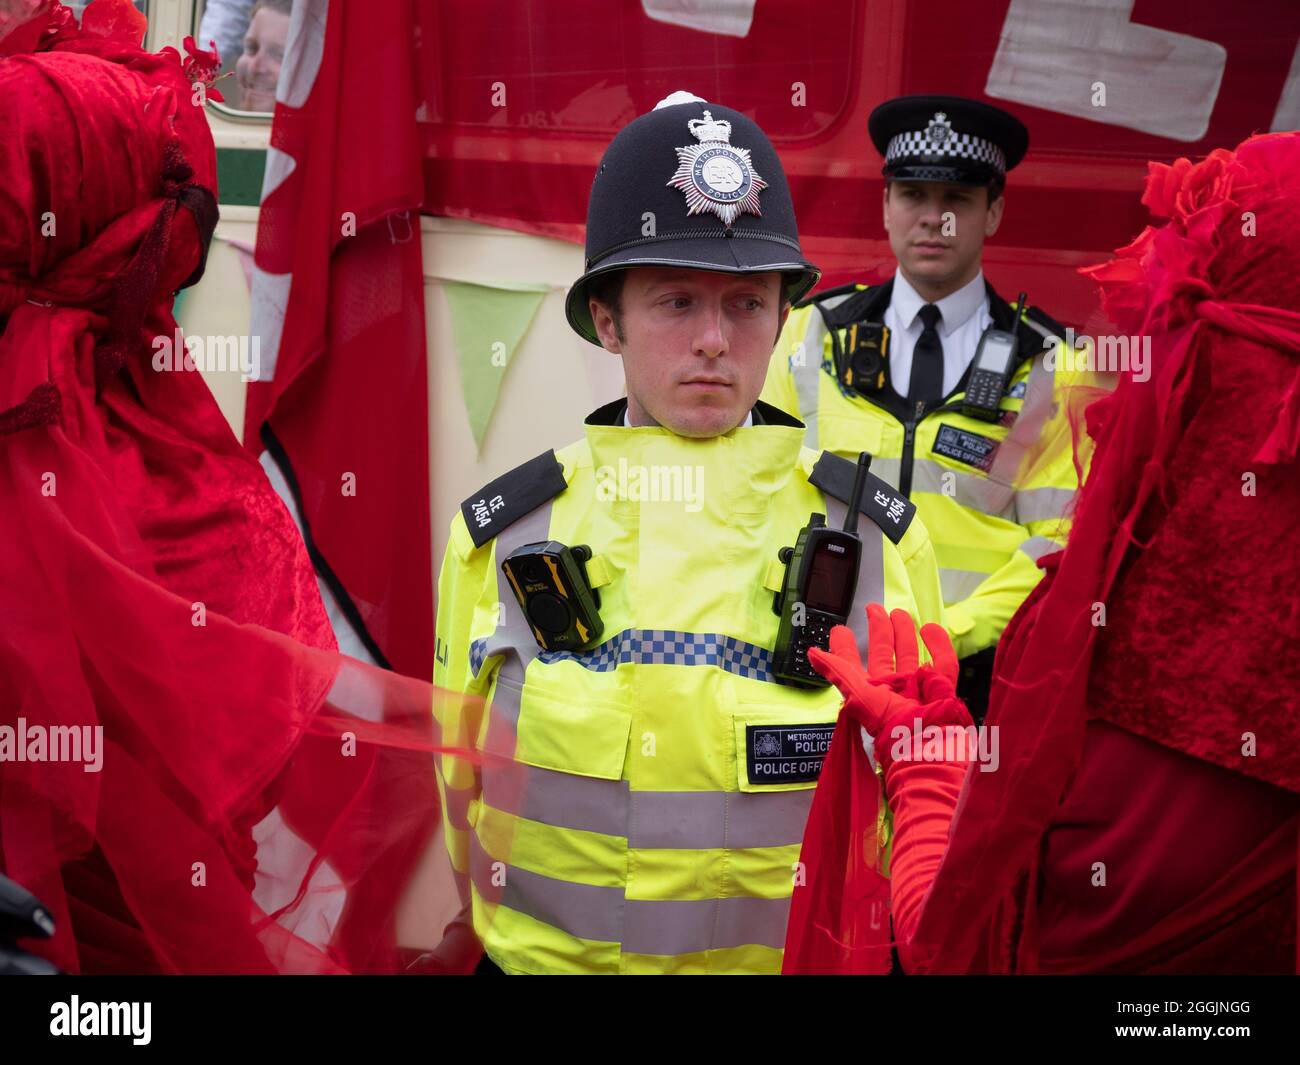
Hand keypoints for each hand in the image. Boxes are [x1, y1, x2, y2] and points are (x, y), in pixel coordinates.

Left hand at [807, 603, 958, 741]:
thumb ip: (837, 670)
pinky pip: (942, 663)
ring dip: (904, 634)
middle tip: (874, 609)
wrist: (926, 740)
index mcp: (869, 691)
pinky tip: (930, 629)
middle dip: (879, 632)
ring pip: (910, 654)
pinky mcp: (941, 687)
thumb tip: (811, 653)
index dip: (844, 648)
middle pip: (884, 654)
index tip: (839, 630)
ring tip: (900, 613)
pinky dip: (939, 645)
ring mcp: (917, 686)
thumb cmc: (889, 721)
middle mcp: (892, 688)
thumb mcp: (858, 693)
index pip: (852, 664)